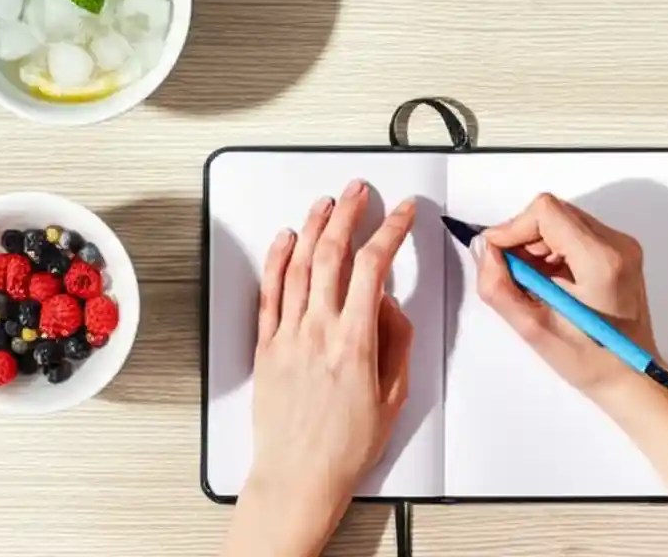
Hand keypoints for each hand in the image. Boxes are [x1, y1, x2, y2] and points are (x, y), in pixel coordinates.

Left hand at [243, 181, 415, 555]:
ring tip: (326, 203)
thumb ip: (396, 342)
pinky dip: (276, 259)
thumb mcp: (394, 395)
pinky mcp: (266, 346)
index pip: (374, 267)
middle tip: (359, 192)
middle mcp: (318, 331)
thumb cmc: (346, 445)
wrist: (299, 475)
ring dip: (313, 226)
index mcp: (355, 342)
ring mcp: (288, 335)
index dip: (390, 231)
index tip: (401, 213)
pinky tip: (285, 239)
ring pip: (298, 265)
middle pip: (332, 254)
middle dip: (349, 214)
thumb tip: (389, 305)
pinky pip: (269, 292)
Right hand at [475, 193, 662, 401]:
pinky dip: (554, 252)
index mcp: (601, 262)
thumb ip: (499, 286)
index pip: (546, 212)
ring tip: (535, 285)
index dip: (513, 228)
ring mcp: (622, 247)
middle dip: (524, 239)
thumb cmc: (593, 361)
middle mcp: (617, 246)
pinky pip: (575, 234)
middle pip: (554, 213)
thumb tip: (483, 251)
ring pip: (563, 221)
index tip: (496, 252)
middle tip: (514, 275)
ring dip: (538, 247)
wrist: (631, 376)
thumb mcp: (534, 328)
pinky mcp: (619, 253)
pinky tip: (552, 283)